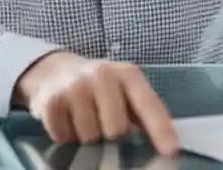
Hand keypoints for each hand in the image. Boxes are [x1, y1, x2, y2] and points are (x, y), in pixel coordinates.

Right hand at [14, 51, 178, 154]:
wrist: (55, 70)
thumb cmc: (100, 88)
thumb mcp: (125, 91)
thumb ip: (143, 115)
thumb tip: (165, 148)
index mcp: (128, 75)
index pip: (148, 105)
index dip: (160, 129)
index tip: (171, 151)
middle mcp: (102, 75)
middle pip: (116, 129)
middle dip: (111, 135)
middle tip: (104, 123)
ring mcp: (75, 86)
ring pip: (89, 136)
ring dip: (87, 136)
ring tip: (83, 119)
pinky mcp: (51, 100)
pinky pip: (63, 136)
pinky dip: (65, 136)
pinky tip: (67, 120)